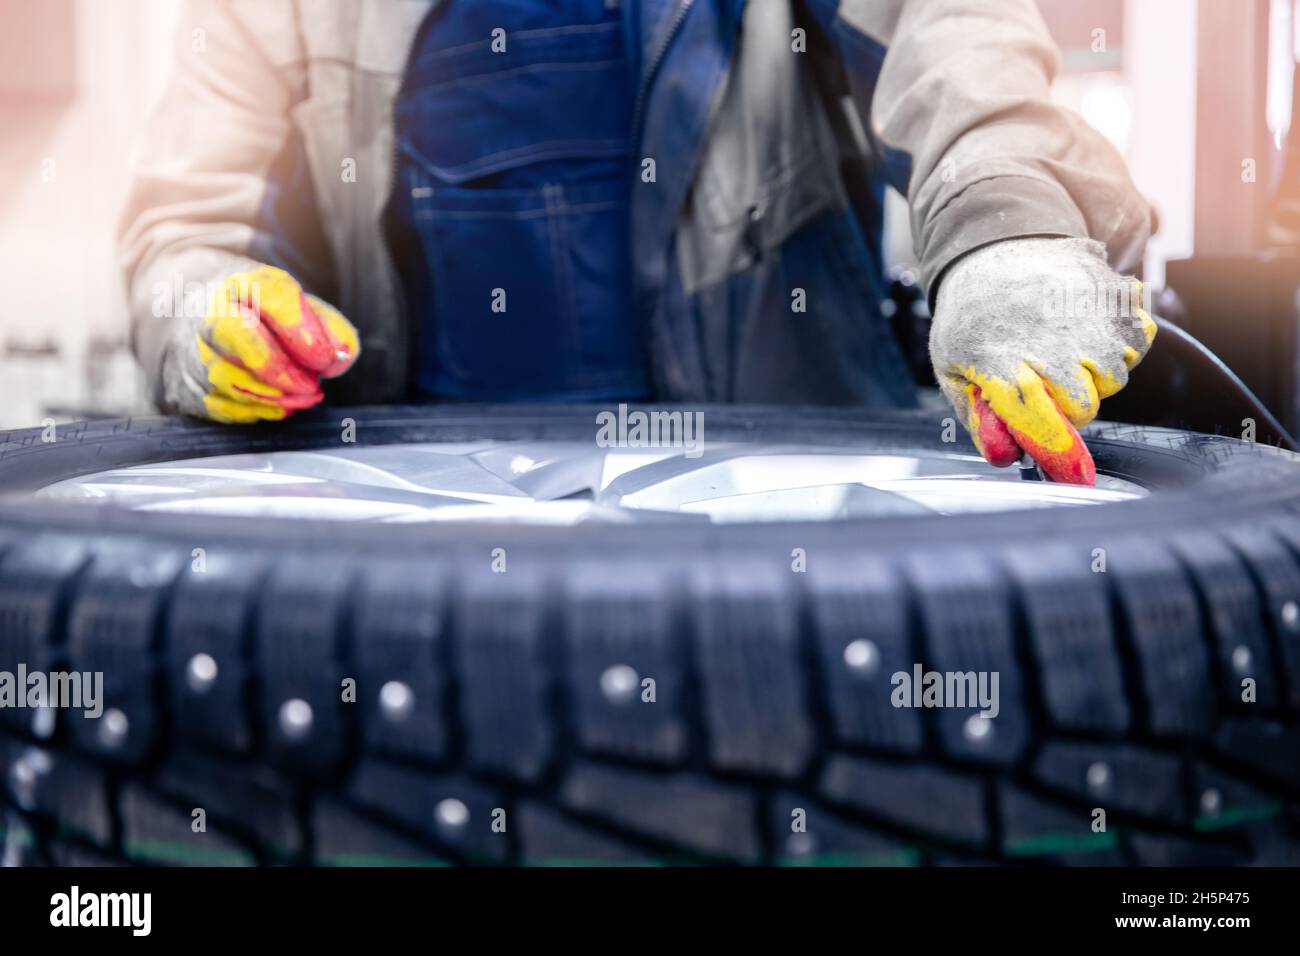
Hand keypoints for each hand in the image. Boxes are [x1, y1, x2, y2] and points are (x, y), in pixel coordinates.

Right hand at [166, 265, 359, 422]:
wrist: (200, 320)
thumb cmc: (264, 317)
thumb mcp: (303, 311)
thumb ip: (331, 329)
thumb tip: (340, 355)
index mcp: (244, 283)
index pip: (268, 293)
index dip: (299, 328)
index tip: (323, 358)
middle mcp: (209, 311)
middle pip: (235, 335)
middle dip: (281, 369)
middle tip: (314, 386)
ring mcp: (191, 350)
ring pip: (228, 378)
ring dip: (276, 396)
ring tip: (305, 396)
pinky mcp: (185, 386)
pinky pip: (223, 406)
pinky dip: (260, 411)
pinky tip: (282, 405)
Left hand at [930, 238, 1156, 483]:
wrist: (994, 250)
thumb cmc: (972, 317)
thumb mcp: (952, 369)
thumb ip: (978, 418)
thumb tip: (1007, 456)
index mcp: (1003, 361)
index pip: (1041, 420)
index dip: (1059, 453)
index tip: (1075, 477)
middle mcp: (1052, 339)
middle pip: (1084, 407)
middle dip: (1065, 408)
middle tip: (1039, 380)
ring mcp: (1091, 316)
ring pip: (1113, 377)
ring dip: (1090, 373)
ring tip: (1056, 346)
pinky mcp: (1120, 298)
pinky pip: (1137, 344)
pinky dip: (1116, 343)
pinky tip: (1080, 329)